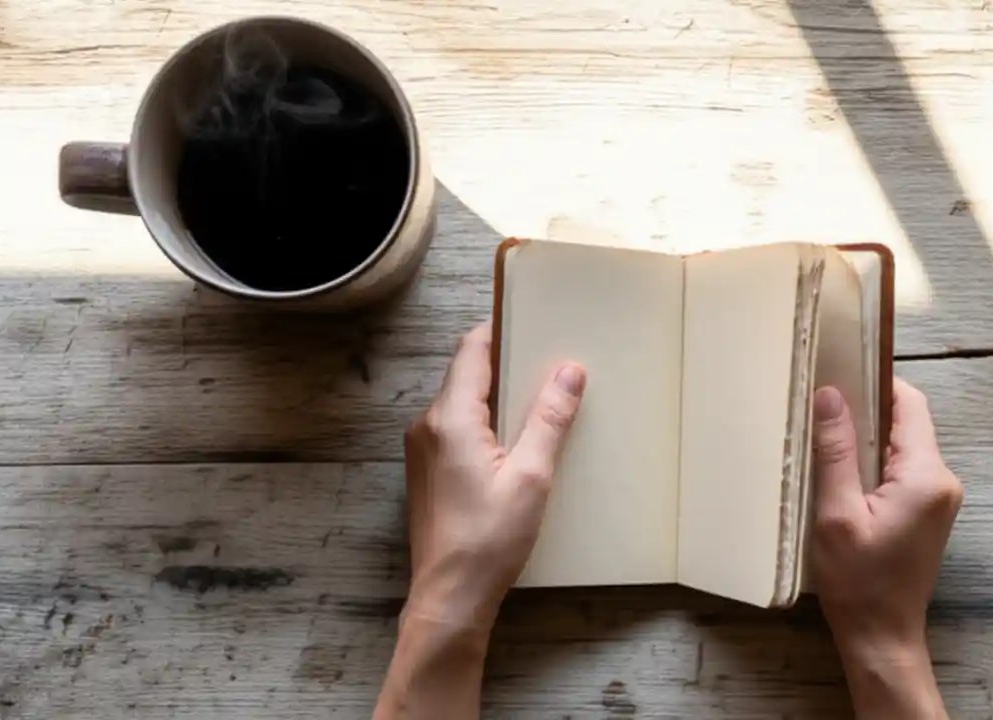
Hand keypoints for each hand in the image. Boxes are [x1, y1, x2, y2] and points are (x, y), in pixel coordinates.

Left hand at [403, 322, 586, 628]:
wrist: (449, 596)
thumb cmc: (488, 540)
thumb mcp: (532, 476)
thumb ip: (549, 418)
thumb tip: (570, 370)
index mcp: (450, 418)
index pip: (472, 350)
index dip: (500, 328)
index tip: (531, 319)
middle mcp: (428, 425)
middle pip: (466, 373)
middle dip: (506, 362)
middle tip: (547, 359)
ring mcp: (422, 449)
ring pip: (462, 402)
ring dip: (496, 395)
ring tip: (539, 399)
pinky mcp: (427, 471)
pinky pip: (456, 428)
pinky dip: (485, 421)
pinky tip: (514, 440)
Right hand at [810, 377, 961, 718]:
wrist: (881, 636)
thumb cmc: (857, 581)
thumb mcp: (837, 513)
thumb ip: (836, 451)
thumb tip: (830, 394)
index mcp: (926, 475)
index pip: (909, 404)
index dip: (874, 382)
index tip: (837, 372)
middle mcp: (943, 480)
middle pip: (906, 422)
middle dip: (865, 410)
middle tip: (820, 406)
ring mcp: (939, 497)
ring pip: (902, 445)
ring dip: (866, 439)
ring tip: (824, 439)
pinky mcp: (928, 512)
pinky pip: (901, 469)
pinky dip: (873, 463)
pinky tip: (841, 473)